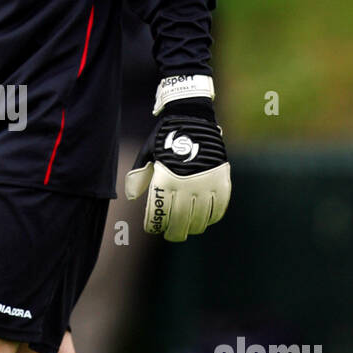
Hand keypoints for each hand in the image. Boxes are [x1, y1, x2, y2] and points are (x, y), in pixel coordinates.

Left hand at [125, 85, 230, 241]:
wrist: (192, 116)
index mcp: (165, 180)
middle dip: (174, 233)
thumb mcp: (148, 154)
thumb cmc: (165, 136)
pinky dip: (213, 217)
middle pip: (180, 222)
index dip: (155, 226)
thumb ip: (140, 176)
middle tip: (171, 235)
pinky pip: (220, 207)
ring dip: (193, 227)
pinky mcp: (221, 180)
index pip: (159, 215)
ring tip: (188, 228)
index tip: (154, 228)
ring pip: (201, 219)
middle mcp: (185, 185)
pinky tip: (206, 219)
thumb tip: (131, 197)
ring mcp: (206, 184)